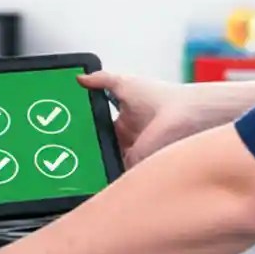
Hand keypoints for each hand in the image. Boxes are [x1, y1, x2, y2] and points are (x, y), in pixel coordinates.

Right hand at [78, 71, 206, 167]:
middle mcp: (129, 139)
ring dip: (97, 164)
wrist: (187, 113)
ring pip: (109, 162)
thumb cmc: (162, 97)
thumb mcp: (125, 84)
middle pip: (102, 149)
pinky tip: (93, 175)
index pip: (99, 130)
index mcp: (125, 121)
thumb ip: (101, 80)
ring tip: (75, 167)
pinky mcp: (139, 166)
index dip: (84, 132)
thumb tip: (80, 78)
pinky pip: (120, 172)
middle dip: (87, 152)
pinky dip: (109, 174)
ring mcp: (134, 154)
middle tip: (67, 154)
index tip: (67, 134)